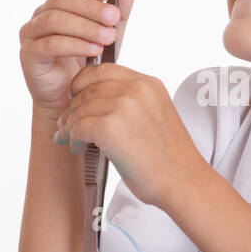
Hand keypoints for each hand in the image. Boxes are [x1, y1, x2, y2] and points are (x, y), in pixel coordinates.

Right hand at [18, 0, 134, 123]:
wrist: (70, 97)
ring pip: (55, 20)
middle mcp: (42, 15)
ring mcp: (32, 34)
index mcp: (60, 5)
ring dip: (85, 27)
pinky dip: (74, 45)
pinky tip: (93, 50)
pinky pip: (51, 44)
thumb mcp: (109, 35)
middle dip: (91, 7)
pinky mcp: (29, 54)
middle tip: (113, 18)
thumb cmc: (87, 64)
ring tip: (107, 37)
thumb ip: (118, 13)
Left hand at [54, 64, 208, 209]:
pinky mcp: (109, 127)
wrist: (183, 182)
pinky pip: (78, 126)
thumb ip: (130, 102)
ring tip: (70, 139)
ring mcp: (123, 106)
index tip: (77, 99)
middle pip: (88, 88)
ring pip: (80, 108)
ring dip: (71, 125)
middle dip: (74, 107)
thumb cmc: (169, 158)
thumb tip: (93, 102)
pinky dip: (72, 138)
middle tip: (67, 124)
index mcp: (148, 83)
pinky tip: (77, 147)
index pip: (104, 70)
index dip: (83, 83)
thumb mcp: (154, 116)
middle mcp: (136, 89)